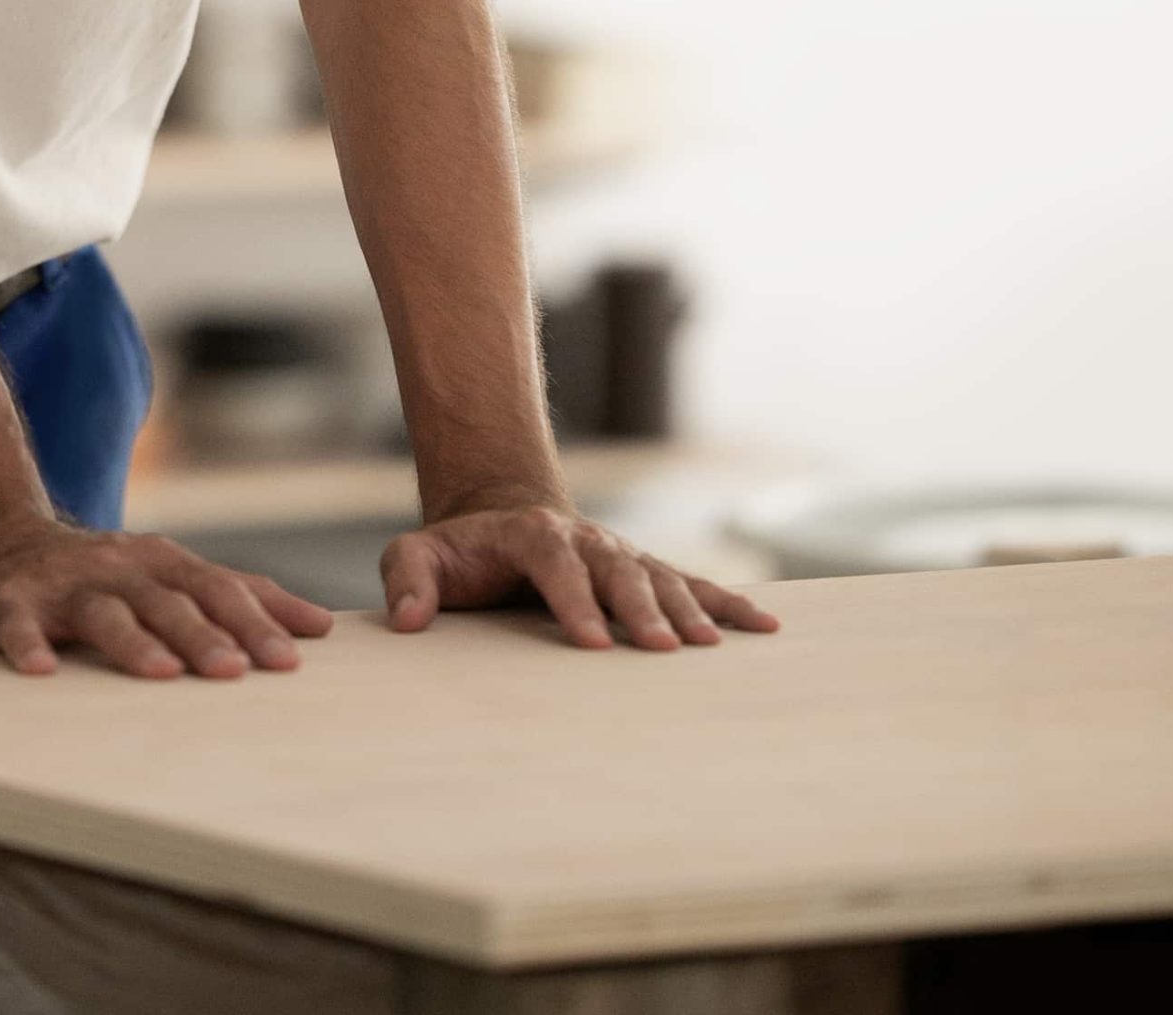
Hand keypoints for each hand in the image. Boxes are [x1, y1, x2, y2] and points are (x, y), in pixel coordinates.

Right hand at [0, 517, 335, 679]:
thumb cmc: (107, 576)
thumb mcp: (171, 576)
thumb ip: (240, 599)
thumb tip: (321, 626)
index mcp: (161, 565)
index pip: (216, 590)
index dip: (253, 622)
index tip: (292, 660)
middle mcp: (118, 570)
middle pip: (166, 601)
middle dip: (203, 634)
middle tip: (236, 671)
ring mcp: (62, 586)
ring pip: (102, 612)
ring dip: (133, 641)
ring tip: (163, 673)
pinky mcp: (8, 606)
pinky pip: (17, 625)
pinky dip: (28, 644)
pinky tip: (42, 670)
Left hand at [382, 499, 781, 650]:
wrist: (501, 524)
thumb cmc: (459, 554)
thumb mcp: (418, 555)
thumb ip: (408, 577)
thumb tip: (408, 620)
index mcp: (530, 532)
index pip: (554, 562)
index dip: (572, 600)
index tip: (590, 642)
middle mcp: (585, 539)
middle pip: (618, 569)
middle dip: (641, 609)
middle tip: (663, 649)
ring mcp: (620, 555)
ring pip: (661, 577)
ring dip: (688, 610)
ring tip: (713, 647)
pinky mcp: (644, 574)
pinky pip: (692, 585)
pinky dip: (728, 604)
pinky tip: (764, 627)